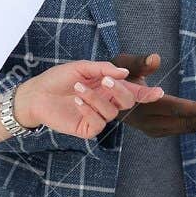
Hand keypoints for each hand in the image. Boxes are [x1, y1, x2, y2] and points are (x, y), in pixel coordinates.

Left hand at [14, 61, 161, 140]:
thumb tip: (124, 73)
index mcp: (108, 88)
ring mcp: (97, 117)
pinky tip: (77, 102)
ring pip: (112, 112)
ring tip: (77, 88)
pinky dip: (90, 110)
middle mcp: (106, 103)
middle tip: (105, 81)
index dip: (146, 93)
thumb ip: (103, 69)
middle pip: (127, 102)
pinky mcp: (87, 128)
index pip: (132, 92)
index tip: (159, 92)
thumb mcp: (81, 67)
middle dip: (120, 91)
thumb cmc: (58, 79)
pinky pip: (98, 123)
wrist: (36, 93)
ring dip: (96, 98)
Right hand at [111, 52, 195, 135]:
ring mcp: (153, 129)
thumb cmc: (114, 74)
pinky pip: (183, 129)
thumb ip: (138, 62)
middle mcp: (148, 122)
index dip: (195, 109)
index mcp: (141, 105)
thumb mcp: (121, 64)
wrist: (102, 96)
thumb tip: (156, 58)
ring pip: (186, 128)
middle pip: (185, 122)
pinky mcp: (158, 131)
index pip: (173, 108)